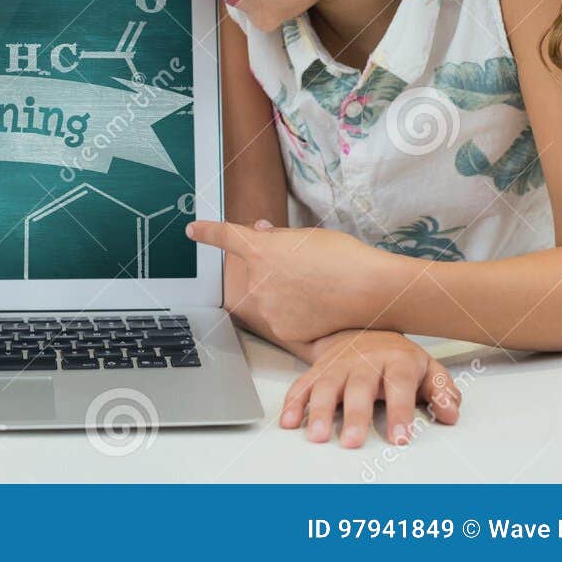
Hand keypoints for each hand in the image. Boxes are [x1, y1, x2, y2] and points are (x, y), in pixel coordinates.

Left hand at [191, 219, 398, 343]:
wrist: (368, 290)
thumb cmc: (342, 256)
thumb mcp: (307, 236)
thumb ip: (277, 236)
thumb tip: (258, 230)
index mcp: (259, 249)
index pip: (225, 236)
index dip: (207, 232)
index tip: (193, 231)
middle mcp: (256, 279)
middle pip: (255, 271)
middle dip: (271, 267)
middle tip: (304, 266)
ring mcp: (268, 307)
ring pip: (269, 296)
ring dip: (284, 291)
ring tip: (318, 287)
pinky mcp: (282, 330)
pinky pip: (282, 317)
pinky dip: (297, 313)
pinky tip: (319, 307)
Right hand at [283, 330, 461, 447]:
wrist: (365, 328)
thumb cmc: (398, 359)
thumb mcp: (428, 370)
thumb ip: (442, 393)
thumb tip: (449, 413)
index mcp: (397, 361)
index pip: (401, 387)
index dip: (400, 413)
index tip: (400, 438)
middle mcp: (365, 361)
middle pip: (359, 387)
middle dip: (355, 415)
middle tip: (352, 442)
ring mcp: (338, 364)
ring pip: (326, 386)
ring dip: (318, 411)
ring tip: (316, 436)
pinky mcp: (318, 369)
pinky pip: (302, 385)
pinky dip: (293, 403)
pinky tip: (289, 421)